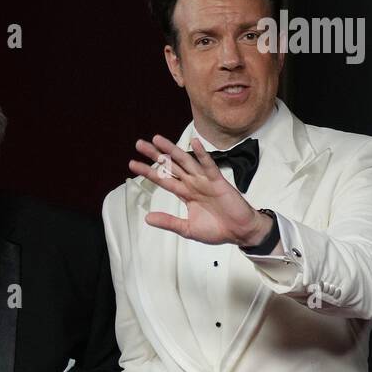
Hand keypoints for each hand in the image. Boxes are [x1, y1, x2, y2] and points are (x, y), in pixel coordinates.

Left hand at [129, 133, 273, 247]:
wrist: (239, 232)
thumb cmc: (216, 229)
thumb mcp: (187, 229)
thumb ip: (169, 222)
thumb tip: (147, 218)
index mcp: (186, 193)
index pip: (163, 179)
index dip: (149, 171)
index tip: (133, 164)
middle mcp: (193, 183)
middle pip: (171, 166)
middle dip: (155, 155)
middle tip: (139, 143)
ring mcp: (205, 181)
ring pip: (186, 161)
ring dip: (172, 150)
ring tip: (157, 139)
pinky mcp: (218, 181)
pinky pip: (209, 165)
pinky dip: (202, 154)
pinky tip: (195, 143)